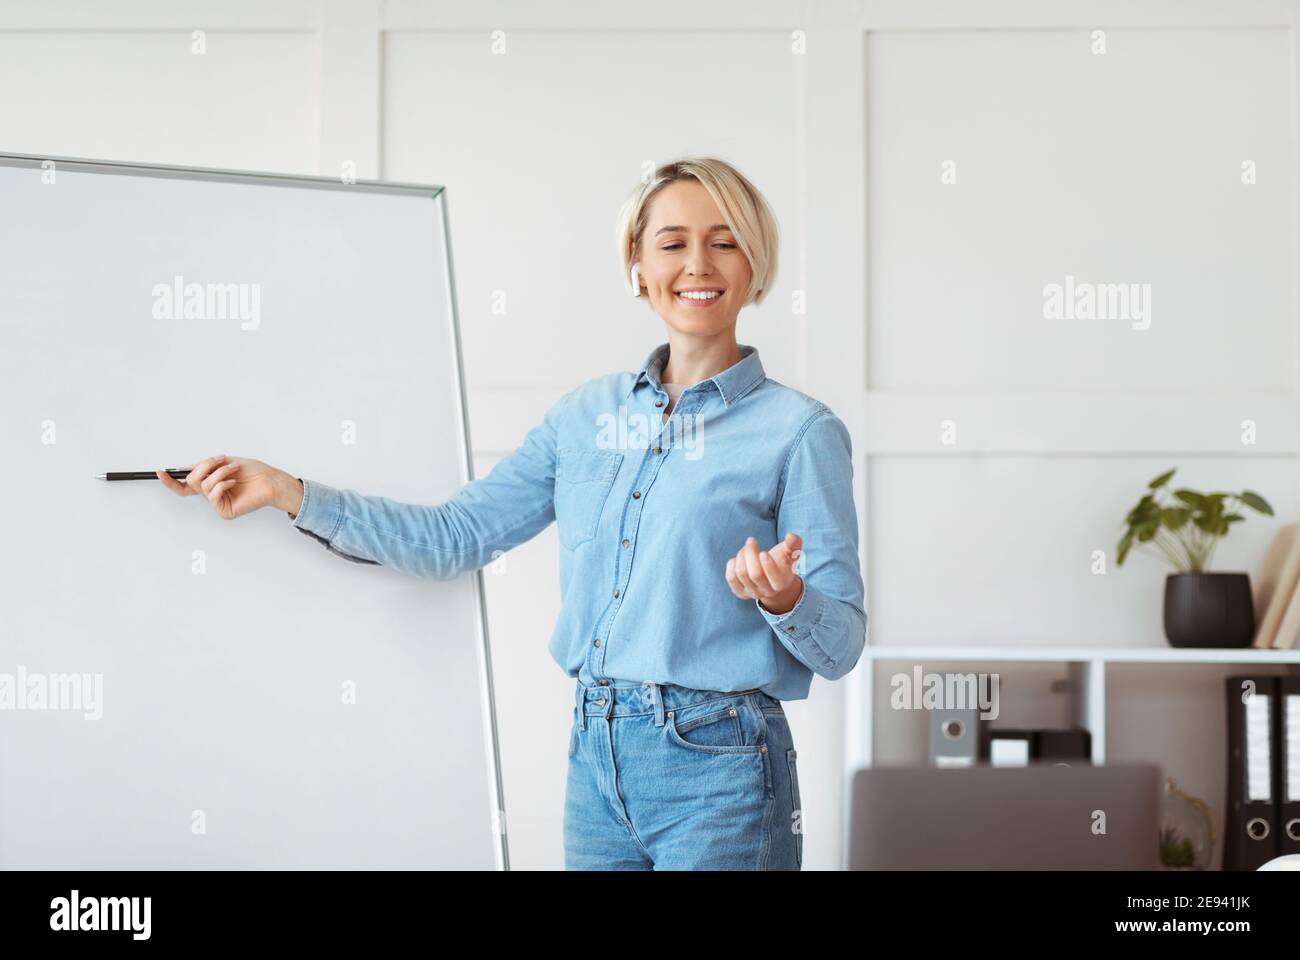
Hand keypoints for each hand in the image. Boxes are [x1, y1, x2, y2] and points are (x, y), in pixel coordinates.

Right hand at [156, 455, 296, 519]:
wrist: (270, 480)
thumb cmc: (252, 471)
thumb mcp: (223, 462)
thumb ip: (203, 466)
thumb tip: (184, 468)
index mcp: (210, 483)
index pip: (185, 486)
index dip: (171, 481)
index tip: (160, 472)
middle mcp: (212, 494)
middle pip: (191, 480)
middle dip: (205, 466)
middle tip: (220, 459)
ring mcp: (218, 503)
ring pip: (203, 485)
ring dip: (220, 472)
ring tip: (234, 469)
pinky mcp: (225, 511)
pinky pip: (214, 494)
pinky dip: (224, 483)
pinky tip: (234, 482)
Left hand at [726, 532, 803, 614]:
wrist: (771, 579)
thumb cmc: (781, 562)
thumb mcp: (789, 554)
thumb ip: (793, 545)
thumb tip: (791, 536)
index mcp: (781, 584)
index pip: (774, 578)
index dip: (768, 565)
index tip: (763, 552)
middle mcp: (766, 592)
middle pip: (755, 574)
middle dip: (751, 553)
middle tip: (751, 540)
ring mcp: (751, 593)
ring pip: (741, 574)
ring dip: (741, 555)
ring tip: (746, 548)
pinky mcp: (739, 591)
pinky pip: (731, 577)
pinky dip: (732, 564)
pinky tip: (738, 558)